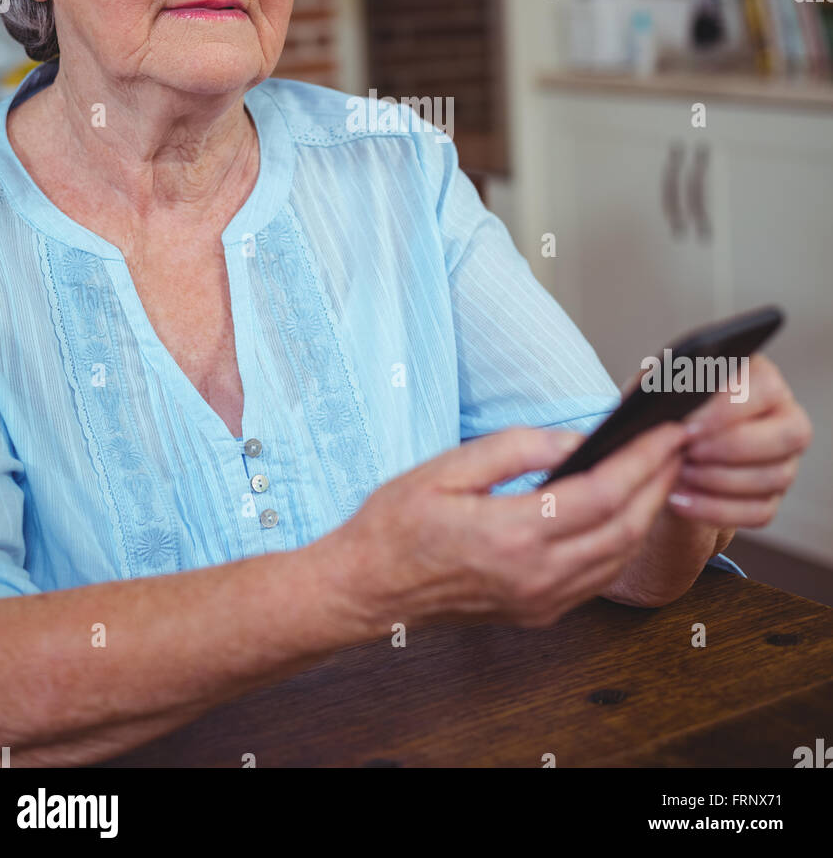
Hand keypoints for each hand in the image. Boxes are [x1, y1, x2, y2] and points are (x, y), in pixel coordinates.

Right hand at [327, 419, 690, 633]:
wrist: (367, 589)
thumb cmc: (396, 525)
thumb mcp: (446, 468)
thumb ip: (514, 449)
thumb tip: (573, 438)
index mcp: (513, 535)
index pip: (603, 494)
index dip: (643, 460)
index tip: (667, 431)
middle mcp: (535, 576)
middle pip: (625, 528)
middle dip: (659, 482)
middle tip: (676, 444)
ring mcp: (540, 601)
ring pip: (620, 557)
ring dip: (648, 512)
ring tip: (659, 471)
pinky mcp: (538, 612)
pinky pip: (599, 577)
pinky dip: (624, 541)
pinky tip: (626, 512)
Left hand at [666, 354, 812, 530]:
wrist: (661, 453)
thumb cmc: (664, 410)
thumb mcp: (656, 388)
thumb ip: (661, 385)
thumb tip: (662, 397)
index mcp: (759, 377)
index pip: (766, 387)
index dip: (729, 409)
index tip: (688, 426)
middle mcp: (784, 416)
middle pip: (788, 435)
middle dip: (730, 448)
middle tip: (686, 452)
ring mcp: (784, 460)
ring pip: (775, 477)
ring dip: (719, 480)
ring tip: (679, 474)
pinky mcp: (771, 497)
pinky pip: (759, 512)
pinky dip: (715, 509)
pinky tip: (681, 500)